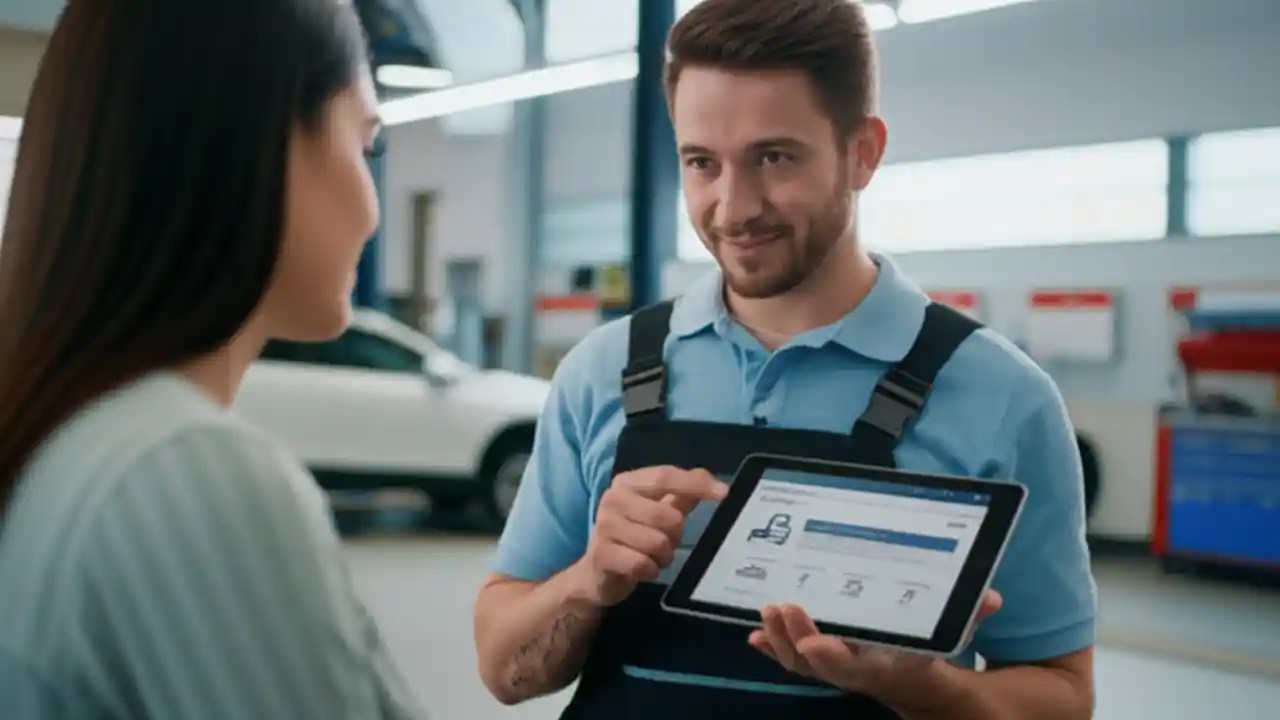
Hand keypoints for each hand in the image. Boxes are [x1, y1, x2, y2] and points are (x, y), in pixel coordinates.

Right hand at [571, 466, 726, 607]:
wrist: (596, 573)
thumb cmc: (631, 537)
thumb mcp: (656, 512)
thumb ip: (681, 495)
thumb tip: (709, 478)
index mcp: (627, 483)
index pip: (665, 477)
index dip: (695, 484)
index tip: (723, 493)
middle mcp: (612, 499)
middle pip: (666, 514)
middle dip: (675, 534)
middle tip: (666, 541)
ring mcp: (604, 526)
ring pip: (657, 542)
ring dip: (663, 556)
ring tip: (652, 556)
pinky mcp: (601, 555)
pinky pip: (643, 564)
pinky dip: (650, 571)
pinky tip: (641, 569)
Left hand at [749, 590, 1002, 704]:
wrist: (918, 686)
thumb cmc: (930, 652)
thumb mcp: (955, 635)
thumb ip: (970, 615)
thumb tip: (992, 597)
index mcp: (887, 666)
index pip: (856, 667)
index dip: (832, 657)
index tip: (812, 643)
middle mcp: (856, 672)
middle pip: (818, 665)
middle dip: (795, 639)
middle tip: (782, 607)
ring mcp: (835, 668)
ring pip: (798, 663)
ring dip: (778, 640)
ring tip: (767, 610)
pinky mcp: (820, 661)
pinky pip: (790, 659)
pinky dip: (770, 648)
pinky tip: (754, 632)